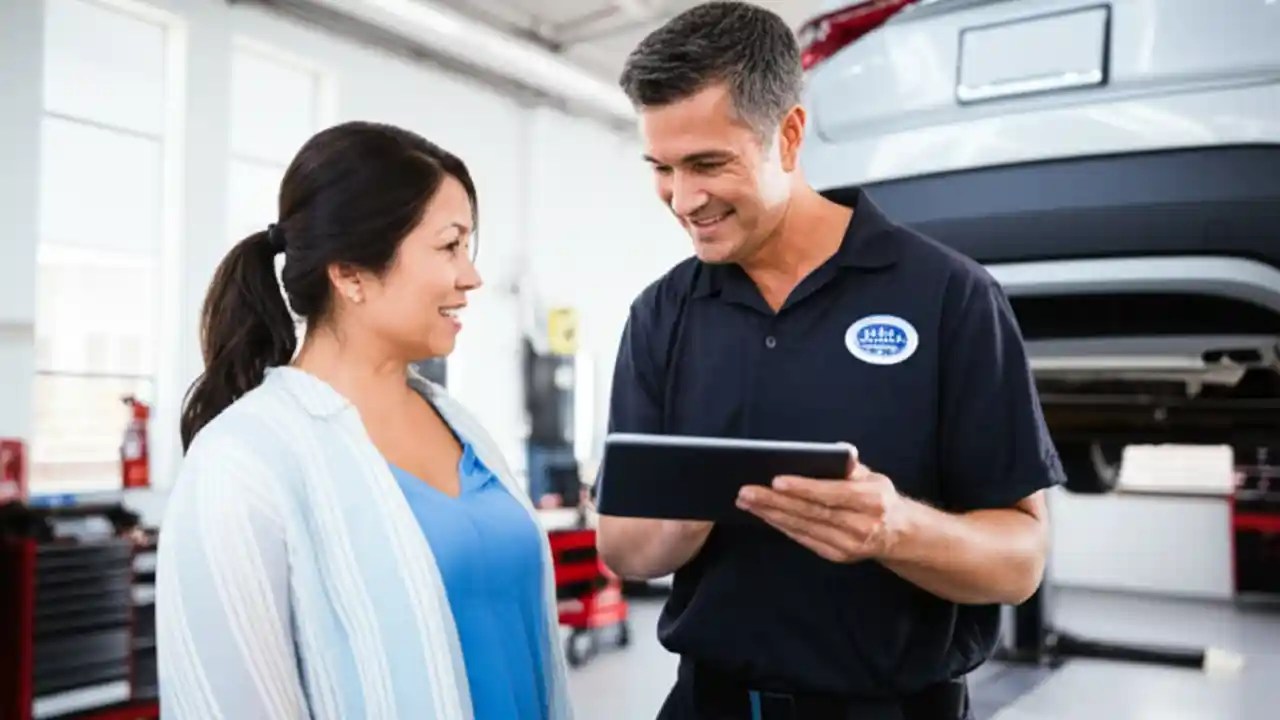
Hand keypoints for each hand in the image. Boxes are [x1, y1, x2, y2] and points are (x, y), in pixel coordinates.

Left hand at [735, 449, 906, 563]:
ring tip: (747, 502)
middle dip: (775, 502)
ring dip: (772, 515)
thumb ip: (851, 466)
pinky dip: (782, 527)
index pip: (831, 494)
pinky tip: (765, 515)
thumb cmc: (879, 498)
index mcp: (872, 501)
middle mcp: (861, 525)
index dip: (803, 488)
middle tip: (746, 491)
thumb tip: (833, 451)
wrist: (899, 535)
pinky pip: (804, 539)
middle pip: (811, 512)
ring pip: (803, 528)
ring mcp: (848, 544)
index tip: (776, 480)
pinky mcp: (838, 556)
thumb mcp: (873, 477)